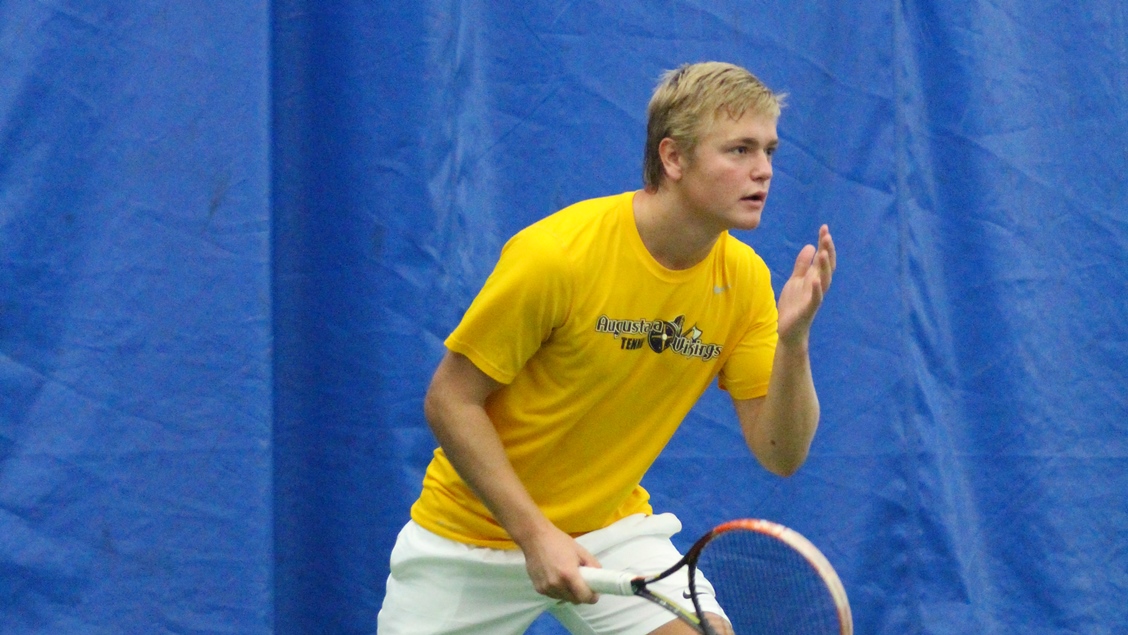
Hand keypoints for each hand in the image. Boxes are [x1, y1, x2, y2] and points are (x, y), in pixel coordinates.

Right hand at [520, 524, 600, 603]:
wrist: (534, 537)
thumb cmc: (559, 541)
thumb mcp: (580, 551)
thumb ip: (593, 565)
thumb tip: (599, 577)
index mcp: (569, 574)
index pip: (584, 597)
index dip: (592, 597)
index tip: (594, 593)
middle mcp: (557, 585)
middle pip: (574, 600)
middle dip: (581, 595)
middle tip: (582, 584)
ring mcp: (546, 588)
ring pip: (564, 598)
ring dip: (568, 593)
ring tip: (567, 578)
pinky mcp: (538, 589)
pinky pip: (553, 595)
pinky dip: (558, 590)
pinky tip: (556, 578)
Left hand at [777, 225, 835, 345]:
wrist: (788, 330)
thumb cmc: (793, 306)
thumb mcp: (795, 281)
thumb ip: (802, 265)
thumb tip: (810, 246)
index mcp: (814, 278)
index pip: (822, 258)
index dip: (824, 244)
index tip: (824, 228)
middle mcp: (817, 286)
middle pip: (826, 267)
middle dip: (828, 251)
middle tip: (827, 236)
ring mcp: (814, 298)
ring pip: (824, 281)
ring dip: (825, 267)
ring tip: (824, 253)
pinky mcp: (808, 310)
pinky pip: (815, 299)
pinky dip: (816, 289)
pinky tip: (814, 279)